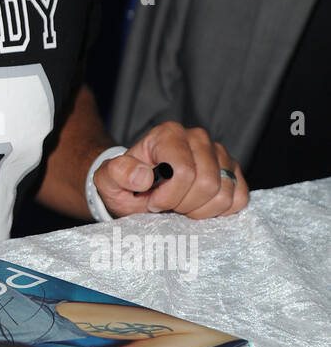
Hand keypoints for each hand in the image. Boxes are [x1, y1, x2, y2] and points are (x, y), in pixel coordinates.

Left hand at [92, 122, 248, 219]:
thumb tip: (143, 176)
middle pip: (207, 183)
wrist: (139, 188)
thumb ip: (117, 173)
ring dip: (200, 211)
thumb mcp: (108, 179)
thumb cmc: (125, 183)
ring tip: (181, 206)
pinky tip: (199, 207)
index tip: (152, 202)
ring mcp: (219, 154)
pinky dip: (219, 212)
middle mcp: (198, 138)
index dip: (169, 196)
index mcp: (168, 134)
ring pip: (224, 194)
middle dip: (184, 205)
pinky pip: (239, 199)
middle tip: (167, 206)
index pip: (184, 171)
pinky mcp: (234, 172)